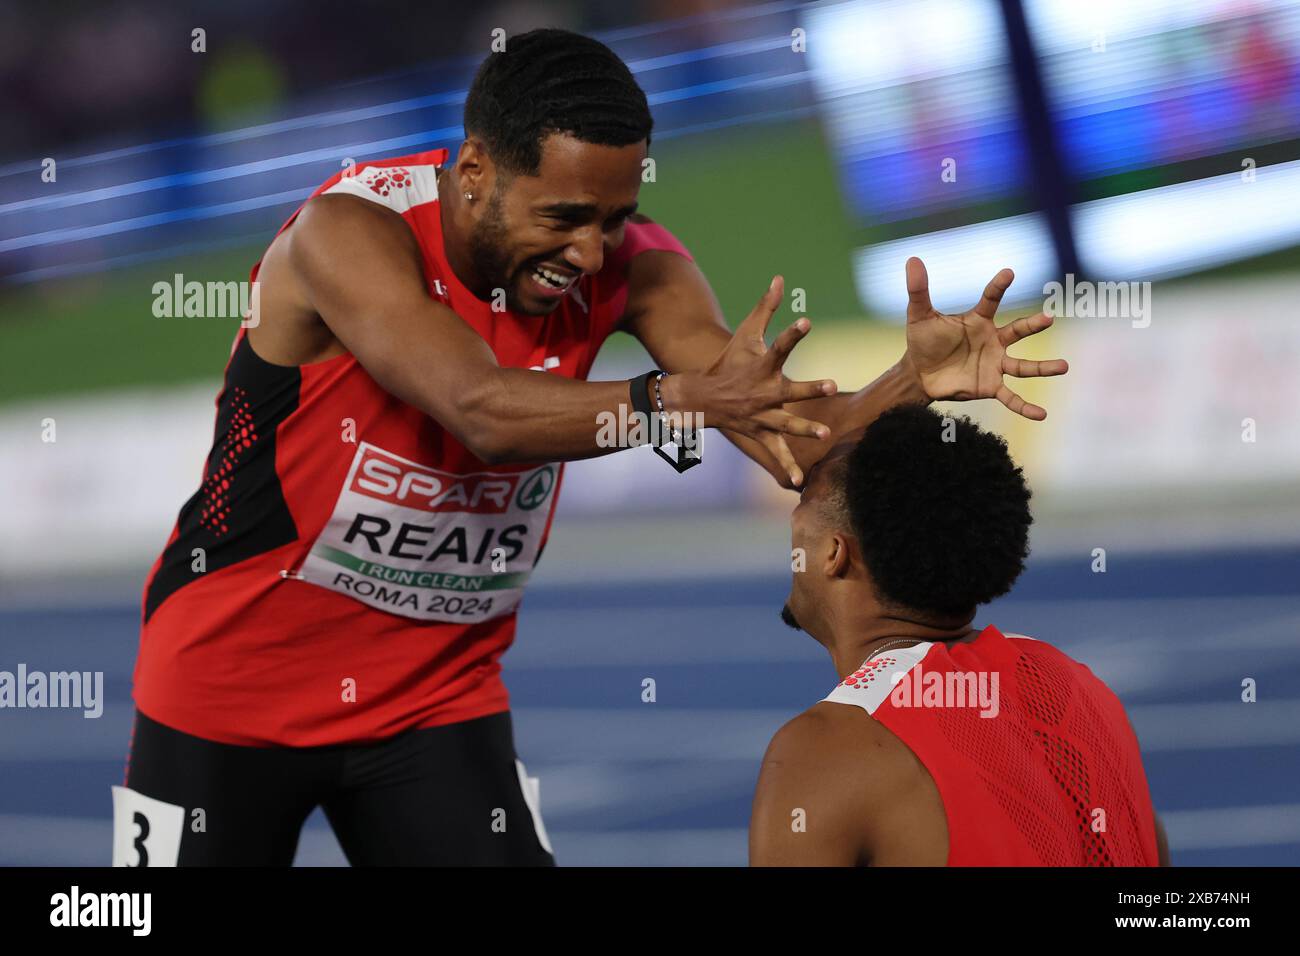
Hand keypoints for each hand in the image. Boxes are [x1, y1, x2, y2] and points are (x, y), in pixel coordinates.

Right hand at [668, 276, 836, 483]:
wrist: (701, 397)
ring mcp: (761, 415)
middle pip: (790, 390)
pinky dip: (785, 467)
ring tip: (824, 434)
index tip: (806, 321)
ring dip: (804, 430)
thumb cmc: (728, 362)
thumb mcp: (746, 333)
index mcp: (762, 367)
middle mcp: (763, 392)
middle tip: (832, 384)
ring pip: (786, 424)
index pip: (779, 345)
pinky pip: (775, 452)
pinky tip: (798, 482)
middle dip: (810, 388)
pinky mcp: (760, 432)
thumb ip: (765, 307)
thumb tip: (779, 277)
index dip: (792, 333)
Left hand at [902, 257, 1066, 419]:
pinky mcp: (990, 386)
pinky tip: (1041, 415)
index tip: (1008, 273)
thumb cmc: (922, 341)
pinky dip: (1025, 407)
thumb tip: (912, 259)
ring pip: (1023, 365)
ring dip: (1043, 368)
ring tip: (1064, 366)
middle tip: (1049, 318)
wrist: (918, 374)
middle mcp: (993, 341)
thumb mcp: (918, 315)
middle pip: (1017, 331)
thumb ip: (918, 289)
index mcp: (978, 320)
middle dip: (1033, 326)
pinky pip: (1011, 397)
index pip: (991, 300)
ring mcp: (994, 364)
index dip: (998, 286)